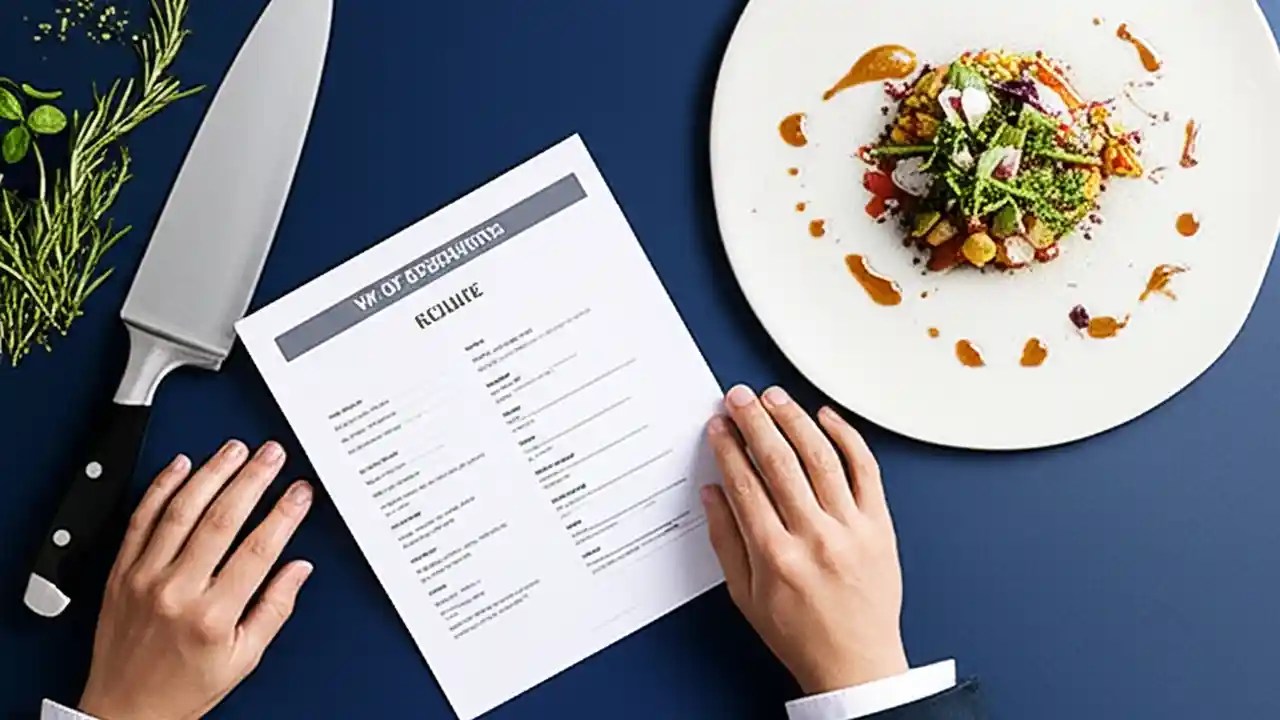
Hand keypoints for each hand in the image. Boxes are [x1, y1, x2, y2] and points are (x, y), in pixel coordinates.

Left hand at [78, 440, 314, 719]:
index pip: (258, 550)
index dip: (283, 514)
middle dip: (253, 479)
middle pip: (221, 520)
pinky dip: (161, 487)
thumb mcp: (243, 660)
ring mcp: (145, 577)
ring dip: (212, 473)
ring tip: (235, 450)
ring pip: (181, 511)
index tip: (299, 492)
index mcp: (213, 616)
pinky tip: (181, 466)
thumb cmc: (182, 689)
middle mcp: (177, 591)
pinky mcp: (121, 572)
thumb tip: (298, 570)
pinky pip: (141, 519)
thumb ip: (274, 610)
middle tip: (272, 455)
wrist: (123, 710)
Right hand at [701, 385, 907, 694]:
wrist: (856, 661)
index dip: (728, 449)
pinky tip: (826, 418)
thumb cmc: (800, 633)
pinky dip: (846, 437)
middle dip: (754, 422)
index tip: (717, 427)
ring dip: (794, 419)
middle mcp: (815, 538)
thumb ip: (726, 540)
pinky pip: (865, 469)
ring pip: (821, 457)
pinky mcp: (880, 525)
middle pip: (780, 462)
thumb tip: (713, 492)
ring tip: (774, 398)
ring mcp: (851, 529)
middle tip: (739, 397)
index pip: (746, 485)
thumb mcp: (745, 595)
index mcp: (776, 557)